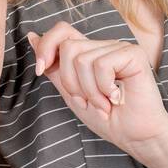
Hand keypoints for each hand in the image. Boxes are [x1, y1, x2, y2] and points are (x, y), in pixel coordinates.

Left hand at [27, 21, 167, 159]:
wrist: (135, 136)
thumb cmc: (108, 118)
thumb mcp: (71, 93)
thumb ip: (54, 66)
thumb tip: (32, 36)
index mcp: (90, 52)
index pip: (61, 30)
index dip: (46, 47)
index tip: (41, 70)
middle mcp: (104, 46)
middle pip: (68, 47)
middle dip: (71, 82)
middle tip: (89, 100)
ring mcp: (119, 48)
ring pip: (82, 59)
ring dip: (90, 91)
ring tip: (105, 103)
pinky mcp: (133, 54)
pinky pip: (100, 65)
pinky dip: (104, 88)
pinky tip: (117, 98)